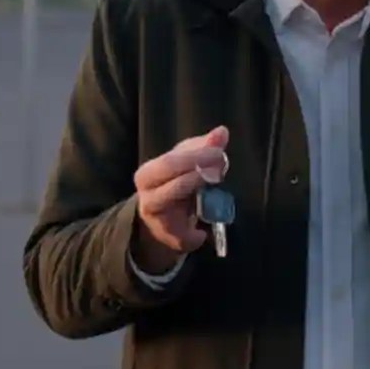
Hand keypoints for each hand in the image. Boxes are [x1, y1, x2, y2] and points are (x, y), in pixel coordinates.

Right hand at [132, 125, 228, 273]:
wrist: (162, 220)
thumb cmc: (175, 183)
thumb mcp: (186, 162)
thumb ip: (203, 146)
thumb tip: (222, 131)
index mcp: (148, 174)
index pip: (170, 162)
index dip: (195, 156)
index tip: (218, 152)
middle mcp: (147, 196)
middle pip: (173, 183)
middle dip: (198, 172)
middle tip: (220, 166)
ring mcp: (157, 219)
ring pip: (178, 205)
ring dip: (198, 191)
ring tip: (215, 182)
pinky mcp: (170, 237)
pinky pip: (186, 233)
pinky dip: (196, 232)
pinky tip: (203, 231)